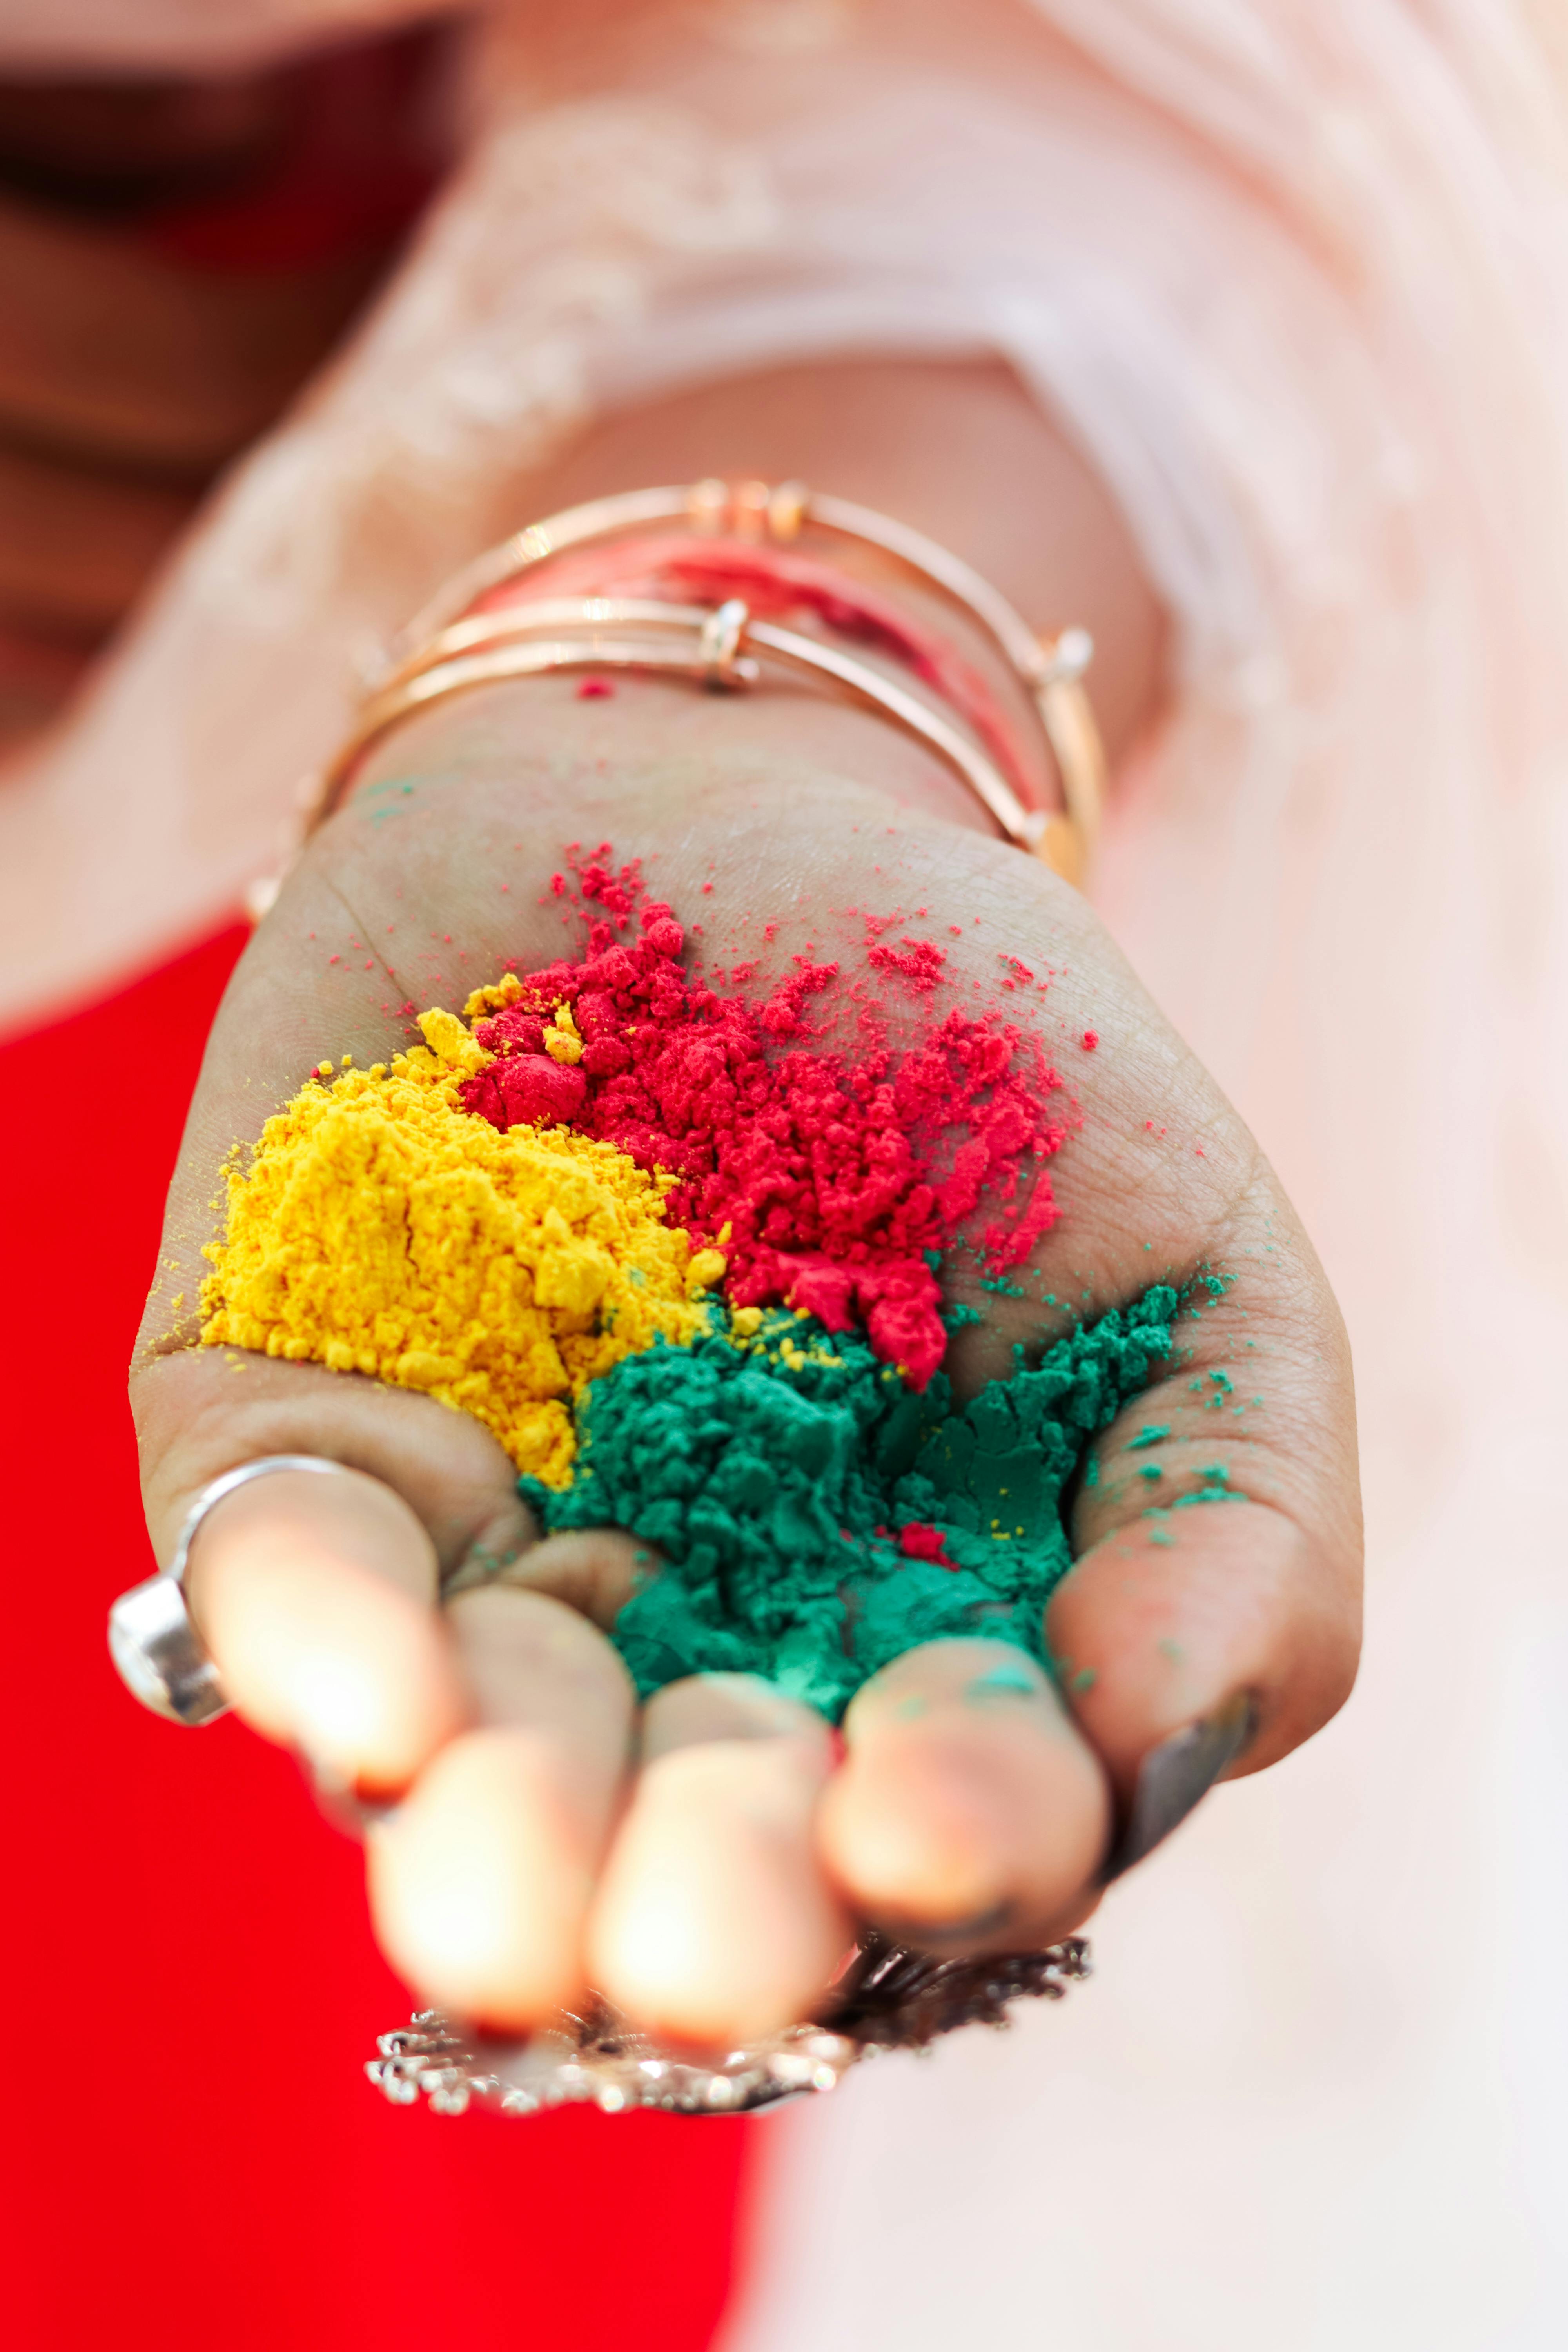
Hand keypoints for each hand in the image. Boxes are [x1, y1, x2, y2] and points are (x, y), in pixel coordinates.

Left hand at [130, 654, 1360, 2051]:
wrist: (733, 815)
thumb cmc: (982, 1053)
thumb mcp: (1196, 1263)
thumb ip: (1231, 1520)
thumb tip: (1145, 1742)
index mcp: (908, 1643)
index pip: (932, 1814)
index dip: (953, 1843)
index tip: (936, 1818)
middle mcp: (687, 1641)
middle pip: (677, 1841)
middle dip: (697, 1908)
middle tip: (702, 1949)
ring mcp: (482, 1545)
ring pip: (467, 1754)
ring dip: (486, 1836)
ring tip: (504, 1906)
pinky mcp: (302, 1436)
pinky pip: (283, 1569)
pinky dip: (319, 1634)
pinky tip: (375, 1694)